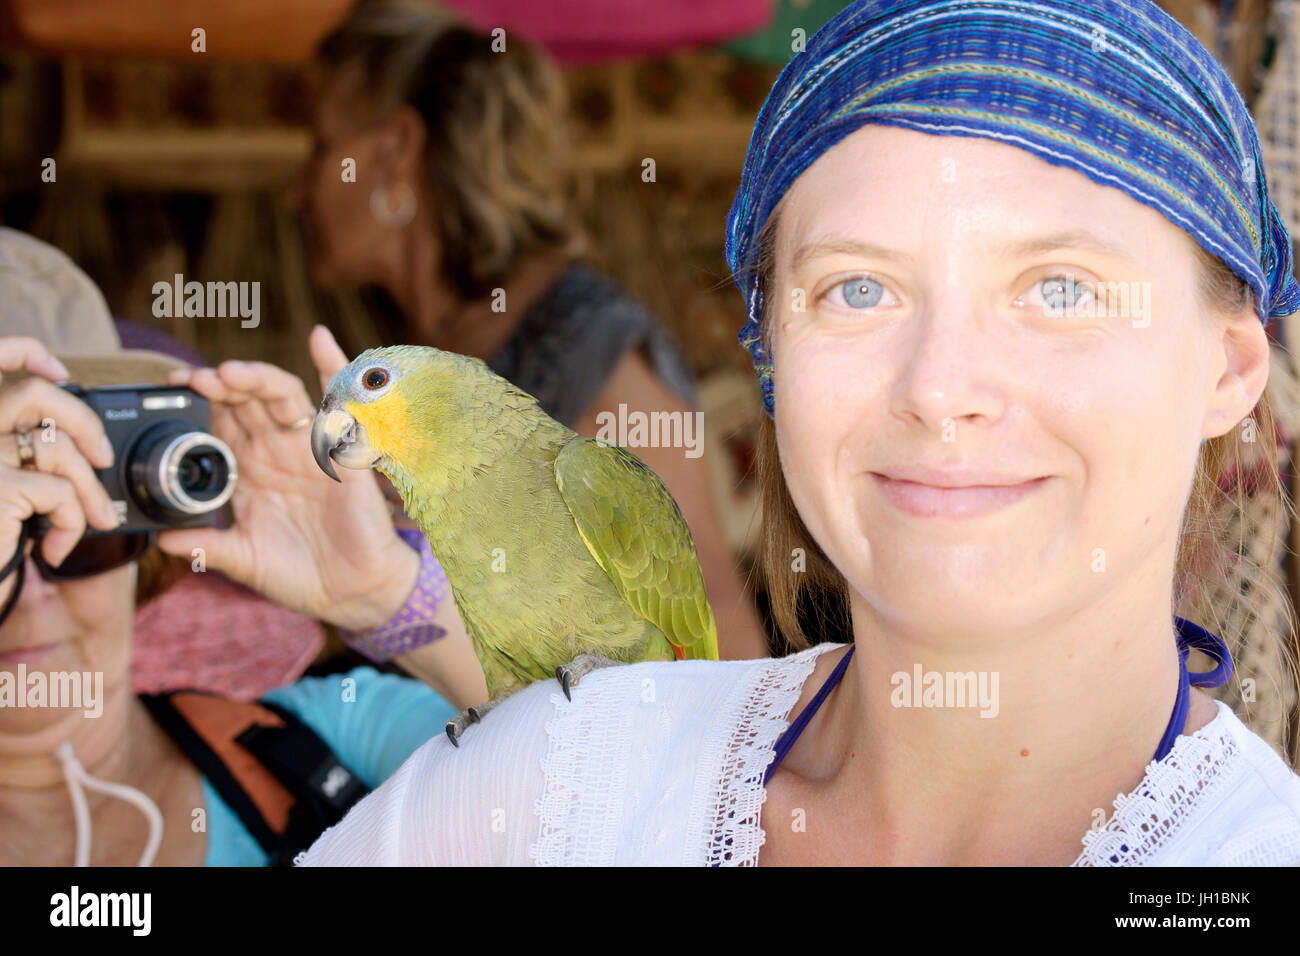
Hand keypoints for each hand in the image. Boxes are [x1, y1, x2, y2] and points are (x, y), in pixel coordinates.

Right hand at [0, 337, 119, 609]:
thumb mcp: (13, 490)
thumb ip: (31, 454)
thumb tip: (89, 446)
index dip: (24, 352)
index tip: (60, 373)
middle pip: (35, 396)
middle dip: (84, 423)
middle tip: (103, 458)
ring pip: (57, 448)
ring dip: (88, 489)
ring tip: (92, 520)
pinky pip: (61, 492)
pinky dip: (73, 522)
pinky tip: (56, 548)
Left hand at [155, 326, 418, 629]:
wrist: (352, 595)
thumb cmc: (302, 575)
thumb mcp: (243, 559)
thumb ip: (206, 545)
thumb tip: (161, 540)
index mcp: (251, 471)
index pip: (219, 422)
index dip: (197, 403)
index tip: (171, 389)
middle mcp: (277, 451)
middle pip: (245, 401)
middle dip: (219, 385)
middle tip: (194, 380)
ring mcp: (309, 448)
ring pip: (279, 396)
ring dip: (254, 378)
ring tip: (227, 375)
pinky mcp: (342, 452)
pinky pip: (341, 402)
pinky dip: (334, 366)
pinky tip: (320, 338)